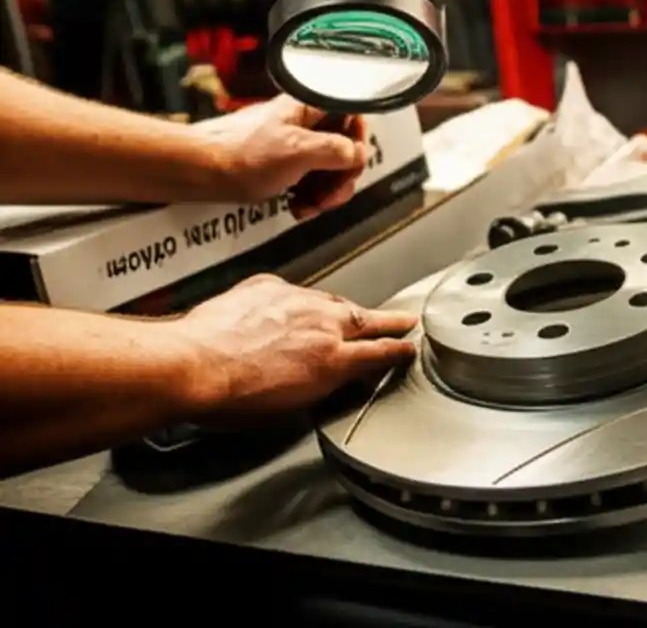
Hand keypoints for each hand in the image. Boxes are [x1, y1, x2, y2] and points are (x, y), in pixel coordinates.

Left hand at [172, 274, 417, 424]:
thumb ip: (322, 386)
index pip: (380, 352)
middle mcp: (321, 325)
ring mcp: (295, 301)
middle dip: (388, 321)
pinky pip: (292, 292)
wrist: (191, 364)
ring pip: (331, 302)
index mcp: (333, 360)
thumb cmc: (232, 396)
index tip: (408, 347)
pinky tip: (294, 307)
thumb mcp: (292, 406)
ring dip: (343, 310)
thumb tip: (331, 380)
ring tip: (349, 315)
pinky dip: (299, 301)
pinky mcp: (267, 288)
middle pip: (366, 320)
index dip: (398, 350)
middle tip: (403, 320)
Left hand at [194, 94, 369, 219]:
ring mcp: (291, 142)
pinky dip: (309, 196)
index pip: (353, 116)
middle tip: (329, 195)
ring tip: (310, 205)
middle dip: (341, 177)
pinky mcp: (280, 163)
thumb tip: (358, 155)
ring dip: (325, 192)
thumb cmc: (238, 156)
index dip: (357, 143)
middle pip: (344, 147)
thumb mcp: (300, 151)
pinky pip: (309, 179)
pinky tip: (298, 206)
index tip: (349, 165)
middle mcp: (302, 121)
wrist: (200, 172)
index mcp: (308, 107)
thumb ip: (339, 150)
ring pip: (328, 167)